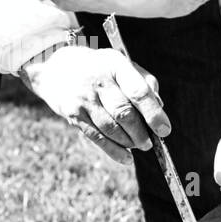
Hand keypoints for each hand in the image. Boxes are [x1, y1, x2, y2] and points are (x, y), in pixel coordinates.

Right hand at [19, 44, 170, 161]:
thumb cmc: (99, 68)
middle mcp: (99, 81)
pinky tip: (126, 158)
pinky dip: (114, 151)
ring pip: (111, 128)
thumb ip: (143, 81)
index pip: (138, 91)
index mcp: (115, 65)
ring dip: (129, 142)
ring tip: (139, 145)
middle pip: (124, 113)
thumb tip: (159, 105)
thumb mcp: (120, 63)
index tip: (165, 130)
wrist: (55, 70)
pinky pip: (96, 137)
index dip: (153, 113)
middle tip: (150, 142)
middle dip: (141, 132)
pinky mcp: (73, 114)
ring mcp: (84, 99)